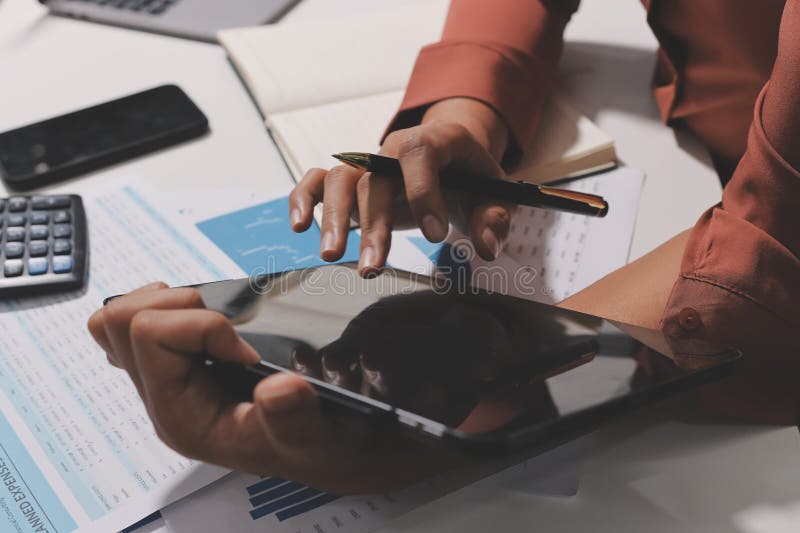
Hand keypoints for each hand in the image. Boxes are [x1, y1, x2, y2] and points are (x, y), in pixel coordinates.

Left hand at [87, 282, 462, 493]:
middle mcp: (161, 396)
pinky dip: (167, 307)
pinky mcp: (172, 365)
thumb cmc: (310, 444)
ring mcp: (162, 380)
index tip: (246, 352)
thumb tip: (278, 387)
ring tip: (213, 324)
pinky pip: (136, 323)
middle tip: (224, 329)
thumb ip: (292, 415)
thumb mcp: (310, 435)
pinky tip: (204, 325)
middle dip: (178, 307)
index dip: (201, 326)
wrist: (318, 450)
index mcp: (181, 416)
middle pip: (120, 321)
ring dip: (169, 303)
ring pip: (118, 318)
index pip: (149, 337)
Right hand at [289, 98, 512, 276]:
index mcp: (436, 141)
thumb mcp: (494, 194)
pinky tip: (299, 227)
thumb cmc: (471, 178)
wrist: (451, 161)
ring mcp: (368, 164)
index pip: (421, 155)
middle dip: (373, 225)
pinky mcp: (350, 180)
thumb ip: (494, 218)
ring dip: (332, 218)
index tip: (434, 235)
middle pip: (375, 179)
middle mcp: (393, 149)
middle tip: (372, 267)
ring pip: (341, 180)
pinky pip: (317, 180)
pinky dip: (303, 198)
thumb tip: (486, 248)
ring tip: (331, 256)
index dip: (424, 192)